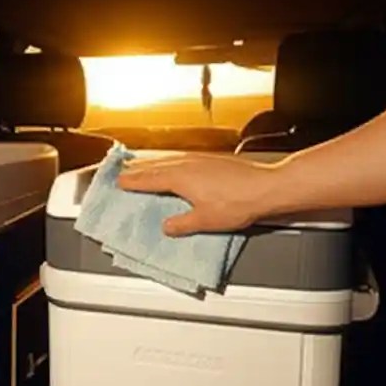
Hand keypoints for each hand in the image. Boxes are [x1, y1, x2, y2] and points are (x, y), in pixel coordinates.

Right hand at [116, 153, 280, 235]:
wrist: (267, 187)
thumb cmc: (237, 203)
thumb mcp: (205, 221)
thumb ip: (182, 224)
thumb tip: (167, 227)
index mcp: (179, 178)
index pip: (149, 179)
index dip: (132, 181)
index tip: (118, 182)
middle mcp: (186, 164)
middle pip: (155, 165)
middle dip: (138, 169)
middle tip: (123, 171)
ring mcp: (200, 159)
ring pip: (168, 159)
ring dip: (153, 164)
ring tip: (144, 166)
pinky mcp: (212, 160)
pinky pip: (181, 158)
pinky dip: (170, 162)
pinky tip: (174, 167)